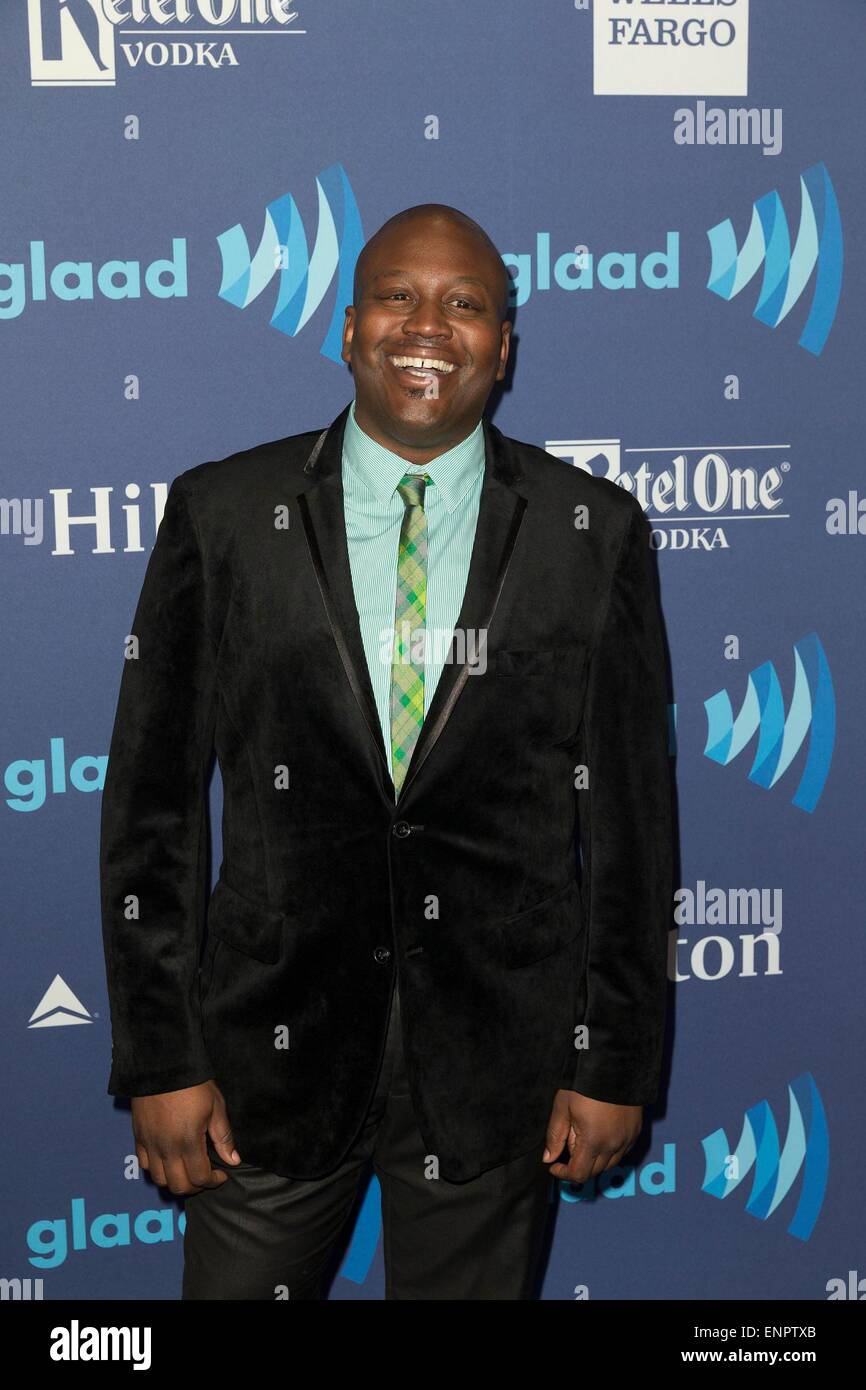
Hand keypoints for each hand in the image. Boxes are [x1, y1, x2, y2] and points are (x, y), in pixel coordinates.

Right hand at [131, 1079, 240, 1194]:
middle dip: (195, 1186)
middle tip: (205, 1176)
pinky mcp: (139, 1136)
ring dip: (174, 1181)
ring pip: (158, 1179)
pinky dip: (156, 1169)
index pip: (200, 1177)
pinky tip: (168, 1159)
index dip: (214, 1181)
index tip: (221, 1174)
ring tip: (187, 1170)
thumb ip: (223, 1137)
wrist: (163, 1065)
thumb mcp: (216, 1106)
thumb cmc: (193, 1084)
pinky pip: (144, 1164)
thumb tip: (233, 1160)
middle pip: (178, 1186)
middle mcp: (167, 1148)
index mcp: (188, 1141)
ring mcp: (150, 1143)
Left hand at [543, 1090, 642, 1182]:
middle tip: (569, 1141)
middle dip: (578, 1164)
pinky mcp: (636, 1131)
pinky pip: (622, 1151)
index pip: (579, 1174)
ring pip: (610, 1163)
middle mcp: (613, 1145)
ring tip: (585, 1134)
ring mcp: (627, 1139)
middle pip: (594, 1171)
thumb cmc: (585, 1082)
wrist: (614, 1063)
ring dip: (595, 1159)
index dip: (563, 1174)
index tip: (554, 1165)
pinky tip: (601, 1133)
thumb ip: (555, 1135)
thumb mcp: (563, 1106)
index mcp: (593, 1141)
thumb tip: (548, 1157)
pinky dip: (610, 1151)